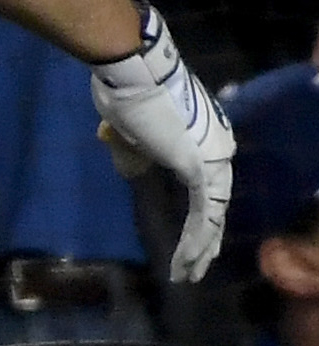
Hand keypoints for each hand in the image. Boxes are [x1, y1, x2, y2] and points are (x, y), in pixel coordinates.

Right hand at [89, 0, 234, 281]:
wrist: (132, 70)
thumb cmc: (127, 93)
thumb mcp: (128, 131)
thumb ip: (136, 153)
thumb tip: (135, 167)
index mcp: (204, 139)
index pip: (208, 188)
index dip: (201, 218)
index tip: (193, 242)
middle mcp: (218, 148)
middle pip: (216, 205)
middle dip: (206, 242)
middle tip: (194, 270)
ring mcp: (213, 157)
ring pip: (212, 214)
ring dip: (200, 249)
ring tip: (188, 275)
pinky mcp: (199, 166)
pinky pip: (203, 212)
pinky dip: (195, 240)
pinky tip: (187, 261)